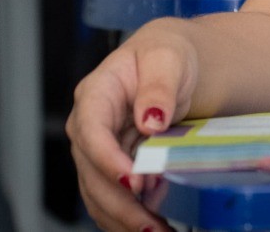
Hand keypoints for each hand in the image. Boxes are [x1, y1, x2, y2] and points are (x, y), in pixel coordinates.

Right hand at [67, 18, 200, 231]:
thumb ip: (158, 86)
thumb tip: (149, 119)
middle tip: (151, 225)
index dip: (107, 160)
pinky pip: (113, 199)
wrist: (180, 65)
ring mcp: (100, 150)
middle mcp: (90, 126)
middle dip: (120, 202)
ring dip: (124, 219)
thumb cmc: (170, 55)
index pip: (91, 130)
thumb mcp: (169, 57)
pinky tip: (156, 222)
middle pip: (92, 172)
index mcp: (97, 93)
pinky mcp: (114, 168)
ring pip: (99, 194)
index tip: (134, 180)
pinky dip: (130, 217)